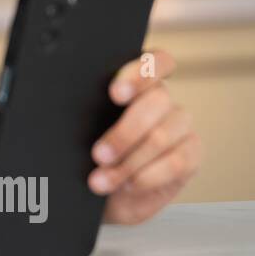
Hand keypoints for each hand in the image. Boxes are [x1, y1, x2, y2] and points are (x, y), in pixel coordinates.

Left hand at [91, 48, 201, 224]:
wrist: (105, 194)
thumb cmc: (85, 154)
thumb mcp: (77, 130)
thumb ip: (81, 112)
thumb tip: (64, 111)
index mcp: (134, 82)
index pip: (155, 61)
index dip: (140, 74)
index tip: (115, 94)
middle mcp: (161, 98)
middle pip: (156, 101)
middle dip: (124, 132)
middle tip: (98, 154)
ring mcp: (179, 125)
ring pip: (161, 136)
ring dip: (128, 162)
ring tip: (100, 181)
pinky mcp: (191, 154)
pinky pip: (176, 163)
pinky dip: (146, 177)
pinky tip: (127, 185)